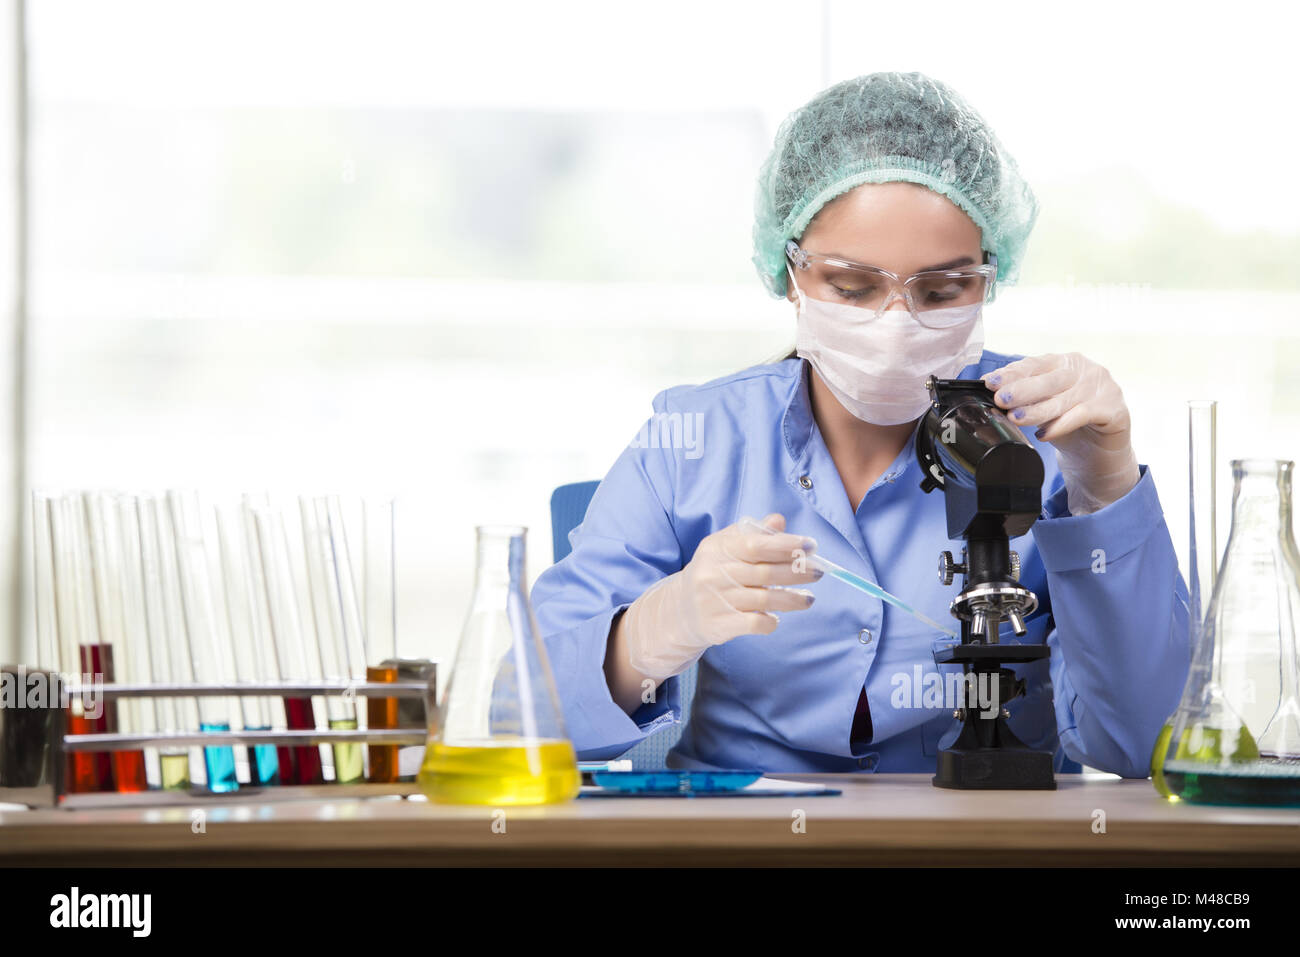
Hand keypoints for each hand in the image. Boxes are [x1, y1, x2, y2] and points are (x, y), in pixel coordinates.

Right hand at [620, 512, 822, 680]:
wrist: (680, 610)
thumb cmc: (713, 572)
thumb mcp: (725, 547)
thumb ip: (753, 533)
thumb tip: (779, 521)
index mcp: (718, 549)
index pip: (756, 545)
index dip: (786, 545)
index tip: (811, 545)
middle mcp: (714, 574)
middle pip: (766, 574)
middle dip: (797, 572)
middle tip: (820, 571)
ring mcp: (717, 601)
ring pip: (765, 600)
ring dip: (792, 600)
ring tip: (809, 598)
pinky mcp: (720, 625)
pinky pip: (754, 623)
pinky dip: (771, 621)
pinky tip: (777, 617)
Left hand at [981, 352, 1139, 515]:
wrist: (1099, 451)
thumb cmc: (1067, 423)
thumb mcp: (1043, 407)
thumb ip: (1026, 399)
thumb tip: (994, 397)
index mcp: (1065, 362)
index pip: (1034, 364)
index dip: (1011, 373)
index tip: (989, 383)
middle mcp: (1085, 370)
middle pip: (1049, 379)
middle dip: (1021, 389)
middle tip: (1001, 399)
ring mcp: (1103, 387)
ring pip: (1064, 399)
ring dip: (1037, 410)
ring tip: (1016, 418)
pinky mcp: (1114, 409)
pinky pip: (1083, 416)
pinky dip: (1061, 425)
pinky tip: (1044, 434)